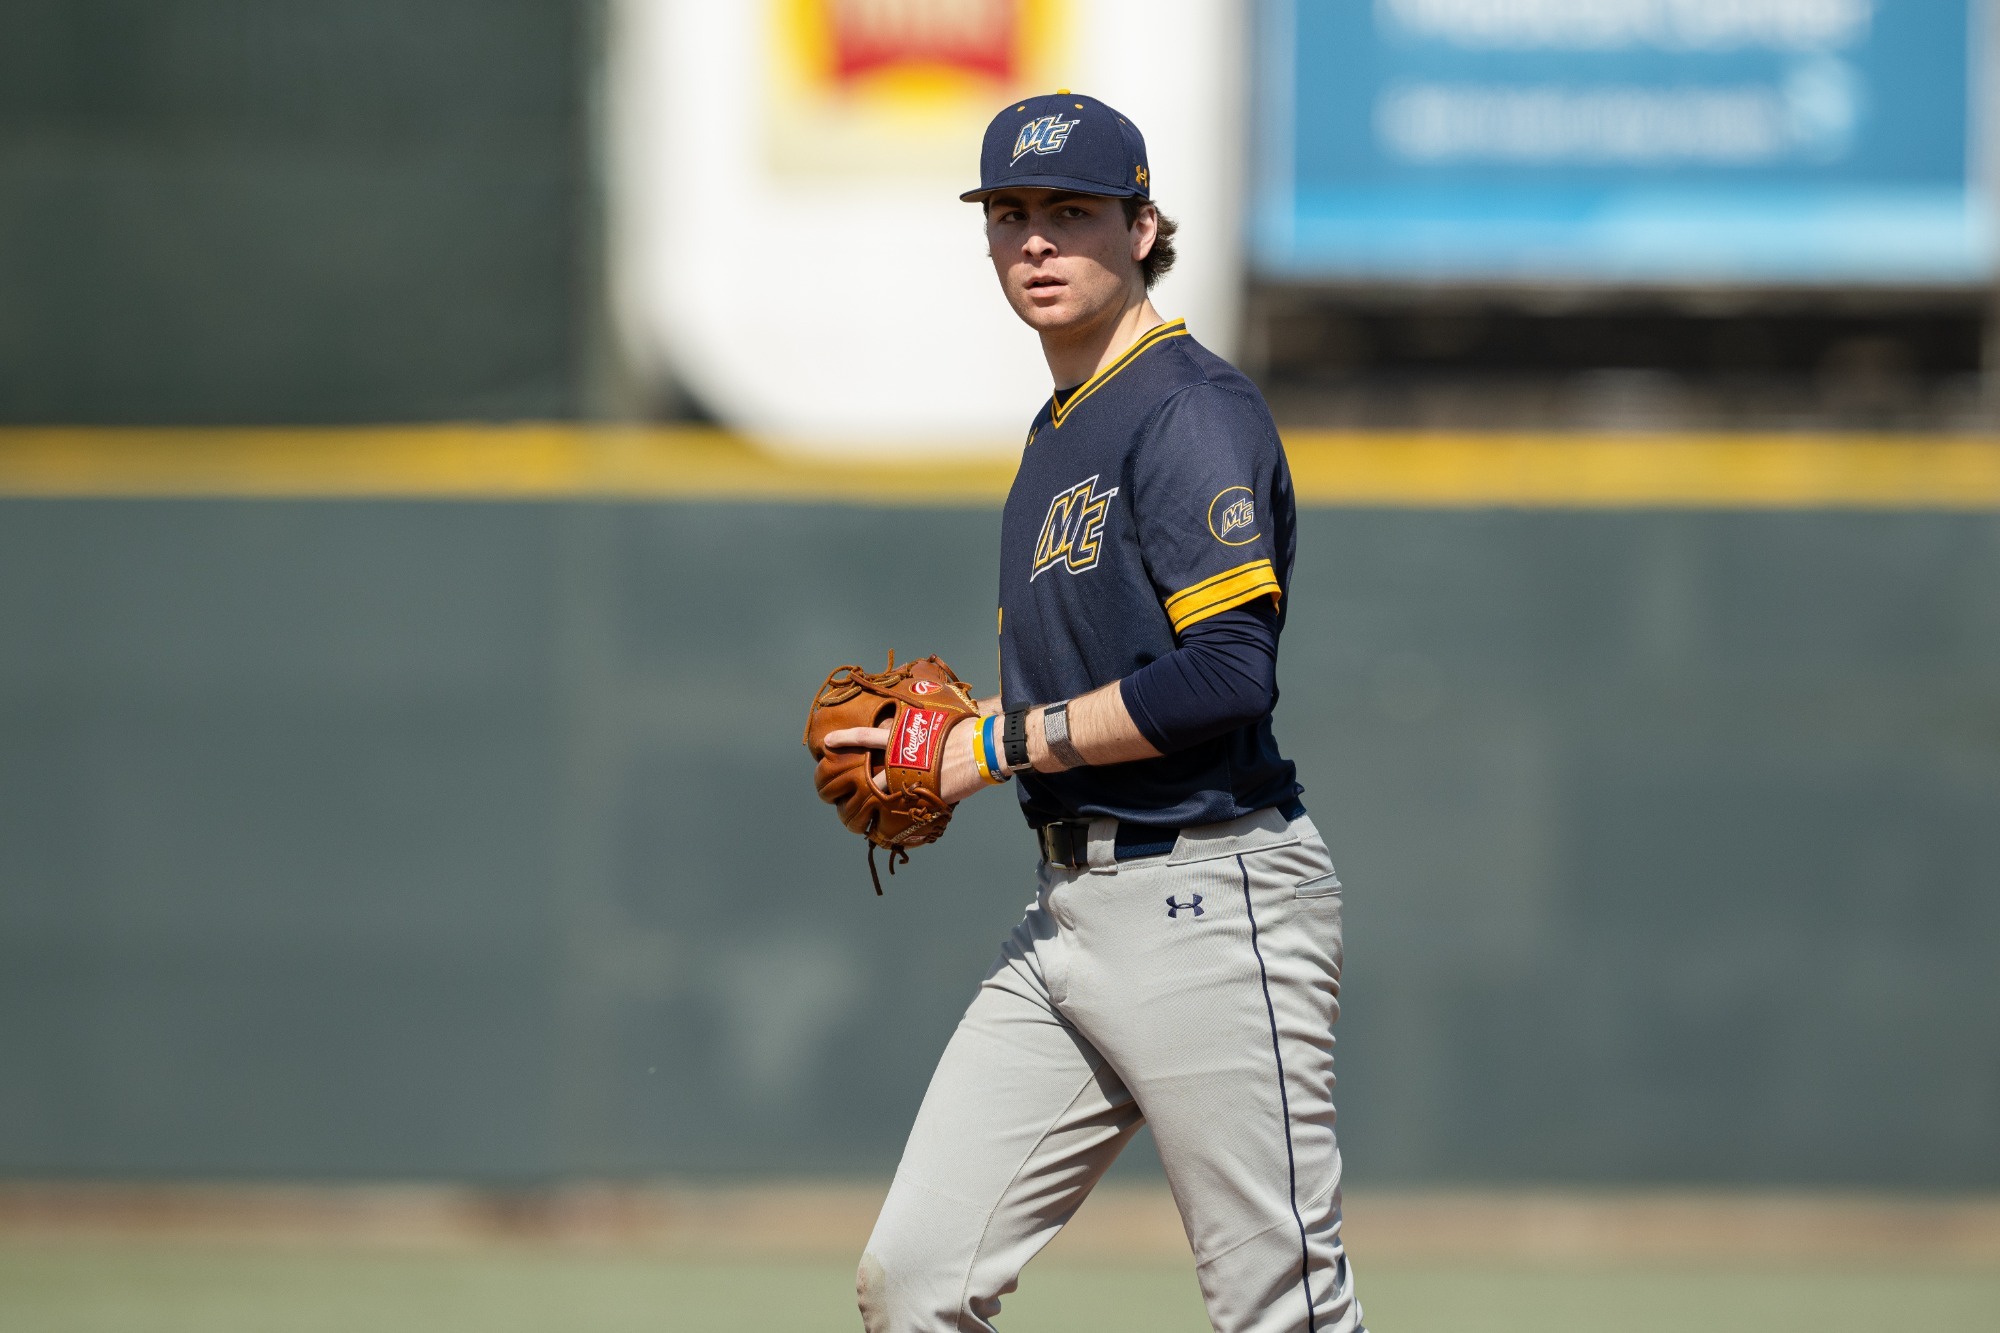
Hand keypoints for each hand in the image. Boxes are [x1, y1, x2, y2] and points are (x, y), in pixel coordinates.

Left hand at [822, 718, 990, 804]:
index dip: (846, 739)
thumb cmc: (963, 729)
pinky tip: (888, 825)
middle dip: (847, 780)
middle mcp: (900, 758)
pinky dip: (895, 817)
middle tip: (828, 786)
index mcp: (901, 736)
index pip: (867, 736)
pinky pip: (904, 808)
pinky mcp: (924, 795)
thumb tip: (912, 729)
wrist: (982, 747)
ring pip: (882, 793)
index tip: (826, 744)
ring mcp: (910, 778)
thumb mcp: (935, 720)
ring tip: (855, 814)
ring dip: (869, 803)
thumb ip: (918, 729)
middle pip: (867, 773)